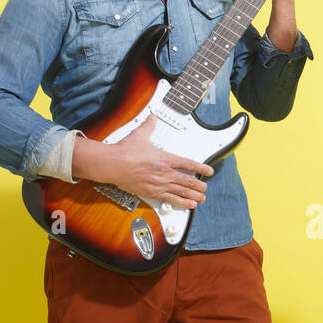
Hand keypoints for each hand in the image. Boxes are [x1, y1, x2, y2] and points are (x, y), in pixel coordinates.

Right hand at [73, 116, 212, 209]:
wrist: (113, 164)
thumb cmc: (125, 152)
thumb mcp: (140, 135)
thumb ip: (149, 126)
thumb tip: (152, 117)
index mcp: (165, 158)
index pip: (188, 163)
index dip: (201, 168)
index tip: (209, 171)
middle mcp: (165, 173)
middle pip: (188, 181)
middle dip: (199, 185)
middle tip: (205, 187)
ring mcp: (159, 184)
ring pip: (182, 191)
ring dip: (194, 195)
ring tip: (202, 198)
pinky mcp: (152, 193)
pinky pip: (171, 199)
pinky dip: (182, 202)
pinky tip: (189, 205)